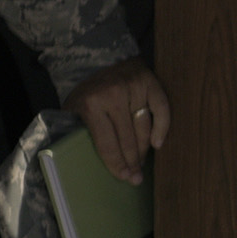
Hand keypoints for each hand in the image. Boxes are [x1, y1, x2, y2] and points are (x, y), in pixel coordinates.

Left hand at [65, 59, 167, 183]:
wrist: (100, 59)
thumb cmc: (87, 91)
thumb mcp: (74, 108)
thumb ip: (78, 128)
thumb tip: (83, 159)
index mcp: (91, 104)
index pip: (106, 142)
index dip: (116, 163)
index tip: (123, 177)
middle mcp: (113, 96)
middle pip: (127, 139)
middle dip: (132, 161)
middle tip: (135, 178)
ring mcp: (135, 89)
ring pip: (144, 128)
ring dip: (144, 149)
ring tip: (141, 164)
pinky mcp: (151, 84)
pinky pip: (161, 111)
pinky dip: (161, 129)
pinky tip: (157, 143)